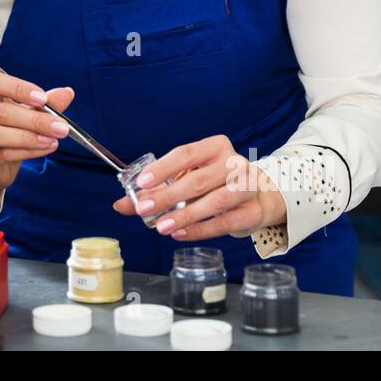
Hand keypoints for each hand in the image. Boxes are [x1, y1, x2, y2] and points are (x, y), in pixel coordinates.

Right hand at [0, 68, 73, 197]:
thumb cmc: (6, 128)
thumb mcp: (25, 110)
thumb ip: (44, 102)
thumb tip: (66, 93)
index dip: (17, 88)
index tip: (42, 98)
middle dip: (34, 119)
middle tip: (60, 126)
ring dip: (28, 137)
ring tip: (52, 139)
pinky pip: (0, 154)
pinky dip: (26, 151)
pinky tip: (43, 148)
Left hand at [111, 134, 287, 240]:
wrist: (258, 195)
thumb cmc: (216, 183)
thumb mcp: (187, 178)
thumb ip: (155, 190)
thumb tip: (121, 204)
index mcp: (215, 147)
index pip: (186, 154)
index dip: (163, 168)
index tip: (141, 182)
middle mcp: (234, 163)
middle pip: (197, 179)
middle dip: (167, 196)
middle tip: (143, 209)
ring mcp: (247, 187)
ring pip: (215, 201)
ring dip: (185, 215)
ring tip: (161, 226)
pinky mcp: (253, 212)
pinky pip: (225, 222)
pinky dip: (200, 230)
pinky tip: (180, 233)